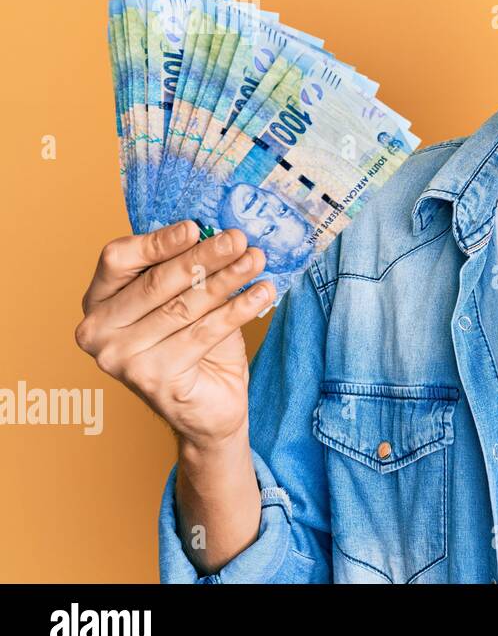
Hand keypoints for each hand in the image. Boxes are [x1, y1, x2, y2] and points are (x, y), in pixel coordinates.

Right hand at [73, 221, 275, 449]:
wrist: (209, 408)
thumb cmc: (195, 346)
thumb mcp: (187, 300)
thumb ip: (188, 270)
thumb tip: (219, 230)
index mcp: (98, 302)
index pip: (118, 260)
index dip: (157, 242)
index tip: (195, 227)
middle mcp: (98, 330)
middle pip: (156, 282)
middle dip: (203, 257)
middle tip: (238, 239)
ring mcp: (122, 358)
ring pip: (183, 307)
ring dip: (226, 279)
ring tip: (256, 260)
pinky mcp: (153, 378)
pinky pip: (204, 334)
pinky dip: (237, 310)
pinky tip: (262, 293)